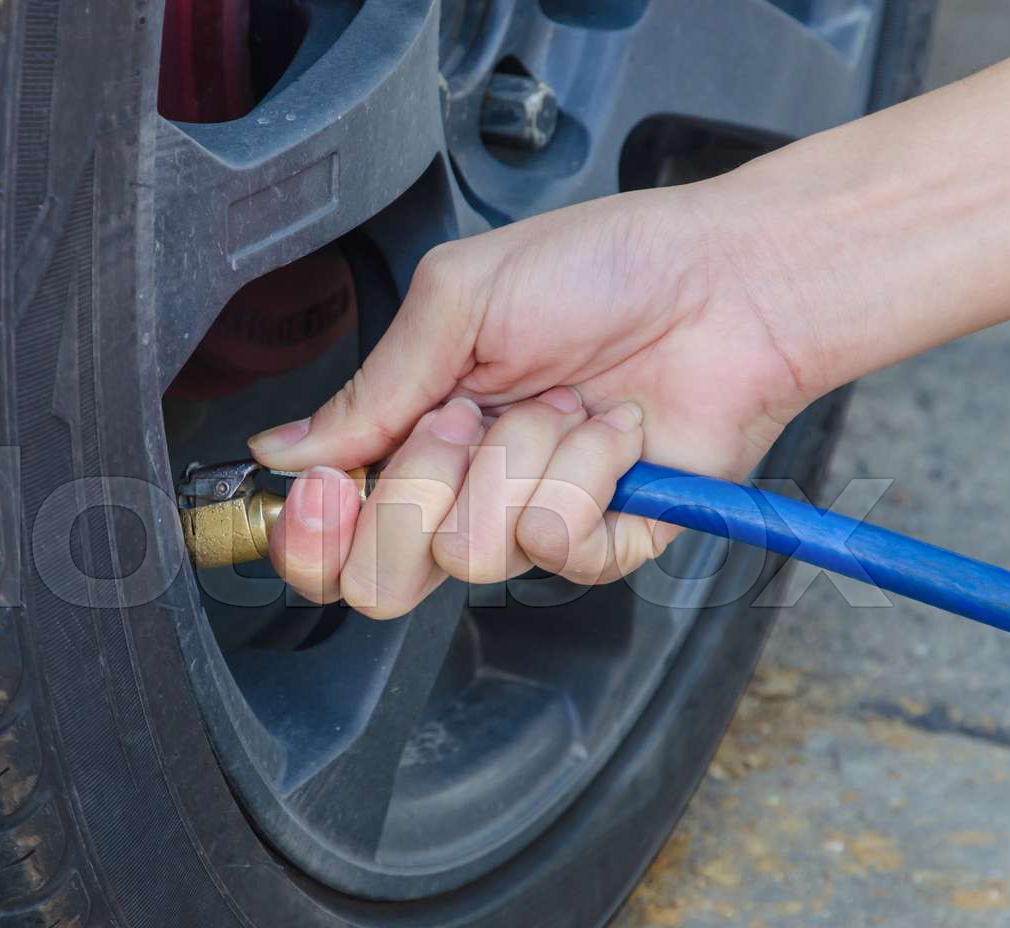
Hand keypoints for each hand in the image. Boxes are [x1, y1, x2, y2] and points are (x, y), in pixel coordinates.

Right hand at [248, 182, 818, 617]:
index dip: (311, 535)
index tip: (330, 486)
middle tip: (465, 421)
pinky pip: (552, 543)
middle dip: (416, 489)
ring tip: (564, 402)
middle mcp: (465, 495)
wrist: (727, 279)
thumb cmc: (604, 268)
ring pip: (470, 553)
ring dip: (518, 456)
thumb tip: (282, 452)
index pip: (330, 539)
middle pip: (381, 578)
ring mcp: (532, 525)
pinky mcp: (603, 546)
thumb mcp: (459, 300)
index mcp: (412, 437)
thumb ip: (369, 388)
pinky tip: (614, 427)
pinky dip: (584, 467)